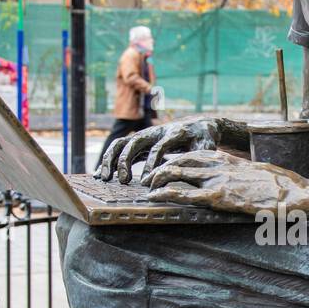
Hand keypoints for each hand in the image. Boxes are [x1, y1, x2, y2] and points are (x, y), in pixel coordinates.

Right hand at [98, 117, 245, 183]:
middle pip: (134, 141)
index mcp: (174, 133)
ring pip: (122, 142)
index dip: (151, 164)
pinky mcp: (139, 142)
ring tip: (104, 178)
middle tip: (123, 181)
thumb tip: (192, 168)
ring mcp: (145, 136)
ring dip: (111, 159)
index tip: (146, 181)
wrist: (199, 125)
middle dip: (125, 160)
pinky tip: (101, 175)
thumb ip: (201, 154)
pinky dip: (108, 160)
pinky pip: (119, 148)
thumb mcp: (208, 146)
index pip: (159, 147)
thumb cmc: (204, 138)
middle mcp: (155, 131)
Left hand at [144, 150, 308, 213]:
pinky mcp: (220, 198)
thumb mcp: (263, 173)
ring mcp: (219, 180)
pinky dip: (166, 194)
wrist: (297, 193)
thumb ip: (246, 173)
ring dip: (158, 177)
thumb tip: (243, 177)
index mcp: (231, 160)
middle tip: (149, 175)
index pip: (197, 152)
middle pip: (182, 158)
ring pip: (178, 172)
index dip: (178, 156)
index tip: (166, 162)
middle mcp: (221, 165)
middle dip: (162, 166)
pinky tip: (154, 197)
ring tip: (145, 185)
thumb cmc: (285, 187)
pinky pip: (186, 194)